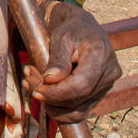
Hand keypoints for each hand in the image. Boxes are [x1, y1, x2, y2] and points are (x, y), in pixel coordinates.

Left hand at [21, 3, 121, 123]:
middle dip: (50, 96)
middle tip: (28, 82)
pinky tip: (44, 95)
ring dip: (52, 104)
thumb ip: (57, 59)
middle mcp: (109, 73)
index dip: (58, 93)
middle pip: (78, 98)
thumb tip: (50, 81)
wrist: (81, 27)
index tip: (36, 91)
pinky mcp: (99, 94)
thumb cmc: (70, 28)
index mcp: (101, 55)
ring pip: (78, 109)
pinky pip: (79, 110)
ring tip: (32, 86)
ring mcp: (106, 86)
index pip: (81, 85)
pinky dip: (59, 107)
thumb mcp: (60, 37)